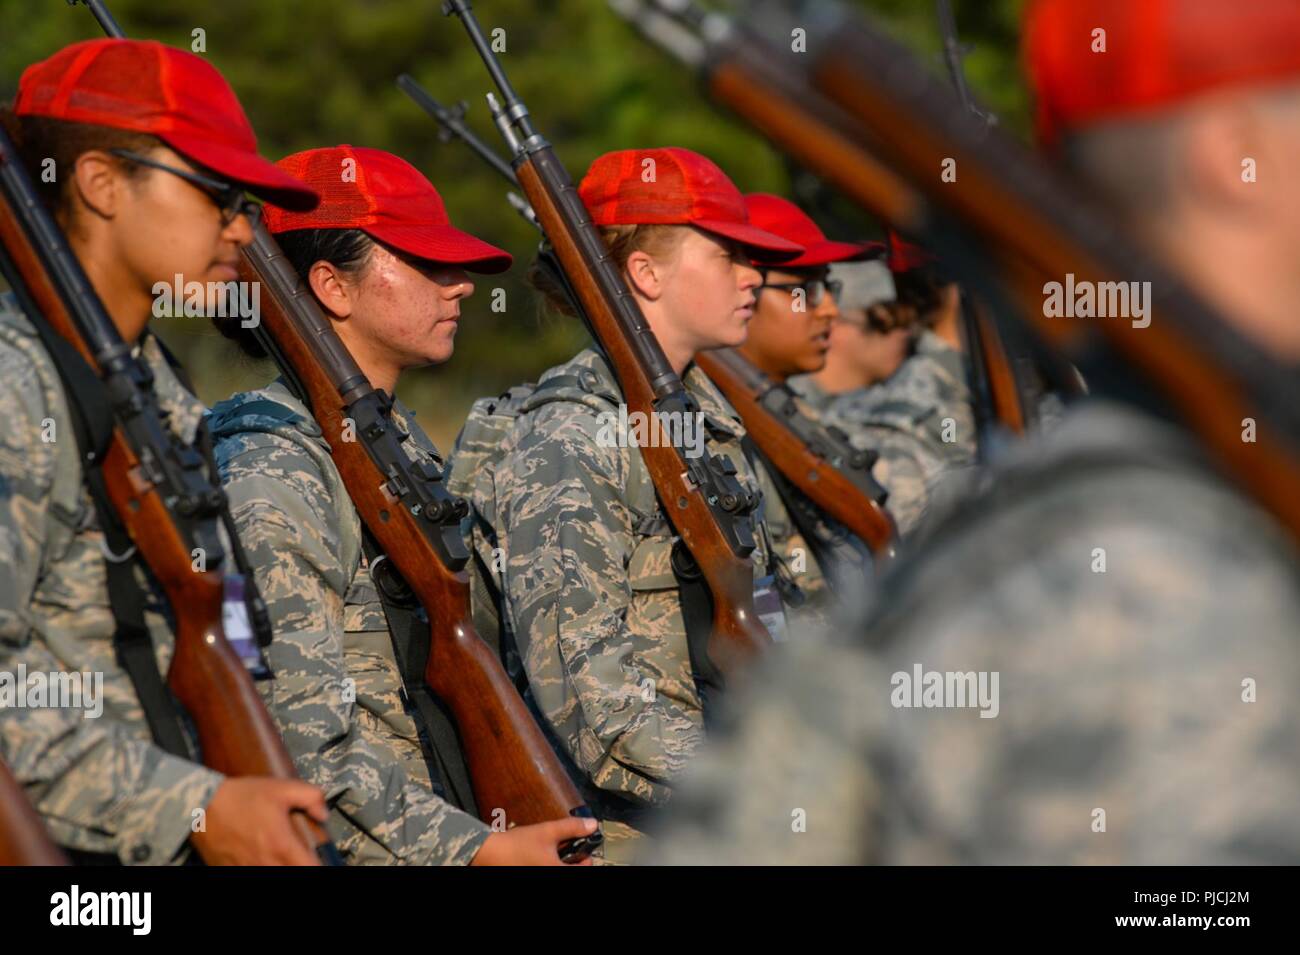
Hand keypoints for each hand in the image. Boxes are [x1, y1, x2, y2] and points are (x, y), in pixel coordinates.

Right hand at [190, 777, 329, 865]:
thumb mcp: (282, 788)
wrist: (202, 805)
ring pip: (272, 879)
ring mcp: (246, 871)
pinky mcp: (230, 872)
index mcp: (281, 845)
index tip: (317, 859)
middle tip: (299, 857)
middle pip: (293, 876)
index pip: (310, 868)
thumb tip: (324, 813)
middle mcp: (265, 863)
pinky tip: (261, 859)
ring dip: (280, 868)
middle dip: (299, 867)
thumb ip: (310, 796)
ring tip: (280, 857)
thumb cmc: (242, 797)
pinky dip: (260, 869)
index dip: (317, 865)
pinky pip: (250, 876)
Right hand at [470, 816, 599, 865]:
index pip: (585, 870)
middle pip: (571, 872)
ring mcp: (540, 877)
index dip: (586, 859)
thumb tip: (593, 824)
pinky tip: (540, 857)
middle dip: (573, 862)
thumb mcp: (548, 831)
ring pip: (558, 871)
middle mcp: (550, 877)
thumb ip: (572, 828)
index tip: (582, 850)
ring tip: (552, 852)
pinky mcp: (531, 877)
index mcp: (558, 872)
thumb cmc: (518, 844)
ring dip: (560, 863)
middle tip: (568, 850)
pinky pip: (547, 871)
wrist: (490, 853)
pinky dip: (548, 865)